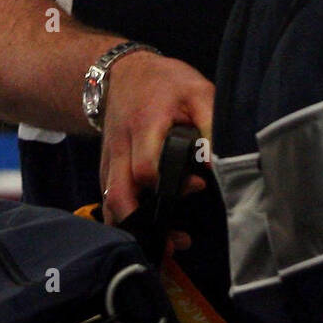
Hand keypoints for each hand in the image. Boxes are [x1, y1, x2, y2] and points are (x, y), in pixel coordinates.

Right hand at [98, 50, 212, 226]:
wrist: (123, 74)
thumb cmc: (166, 83)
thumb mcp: (197, 90)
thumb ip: (210, 122)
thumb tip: (215, 161)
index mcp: (144, 127)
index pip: (145, 168)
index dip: (168, 186)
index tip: (197, 186)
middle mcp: (120, 148)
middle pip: (119, 197)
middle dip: (144, 225)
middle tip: (177, 243)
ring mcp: (109, 161)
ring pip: (110, 206)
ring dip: (134, 230)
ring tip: (167, 249)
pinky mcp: (106, 170)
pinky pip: (109, 202)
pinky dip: (127, 221)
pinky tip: (151, 234)